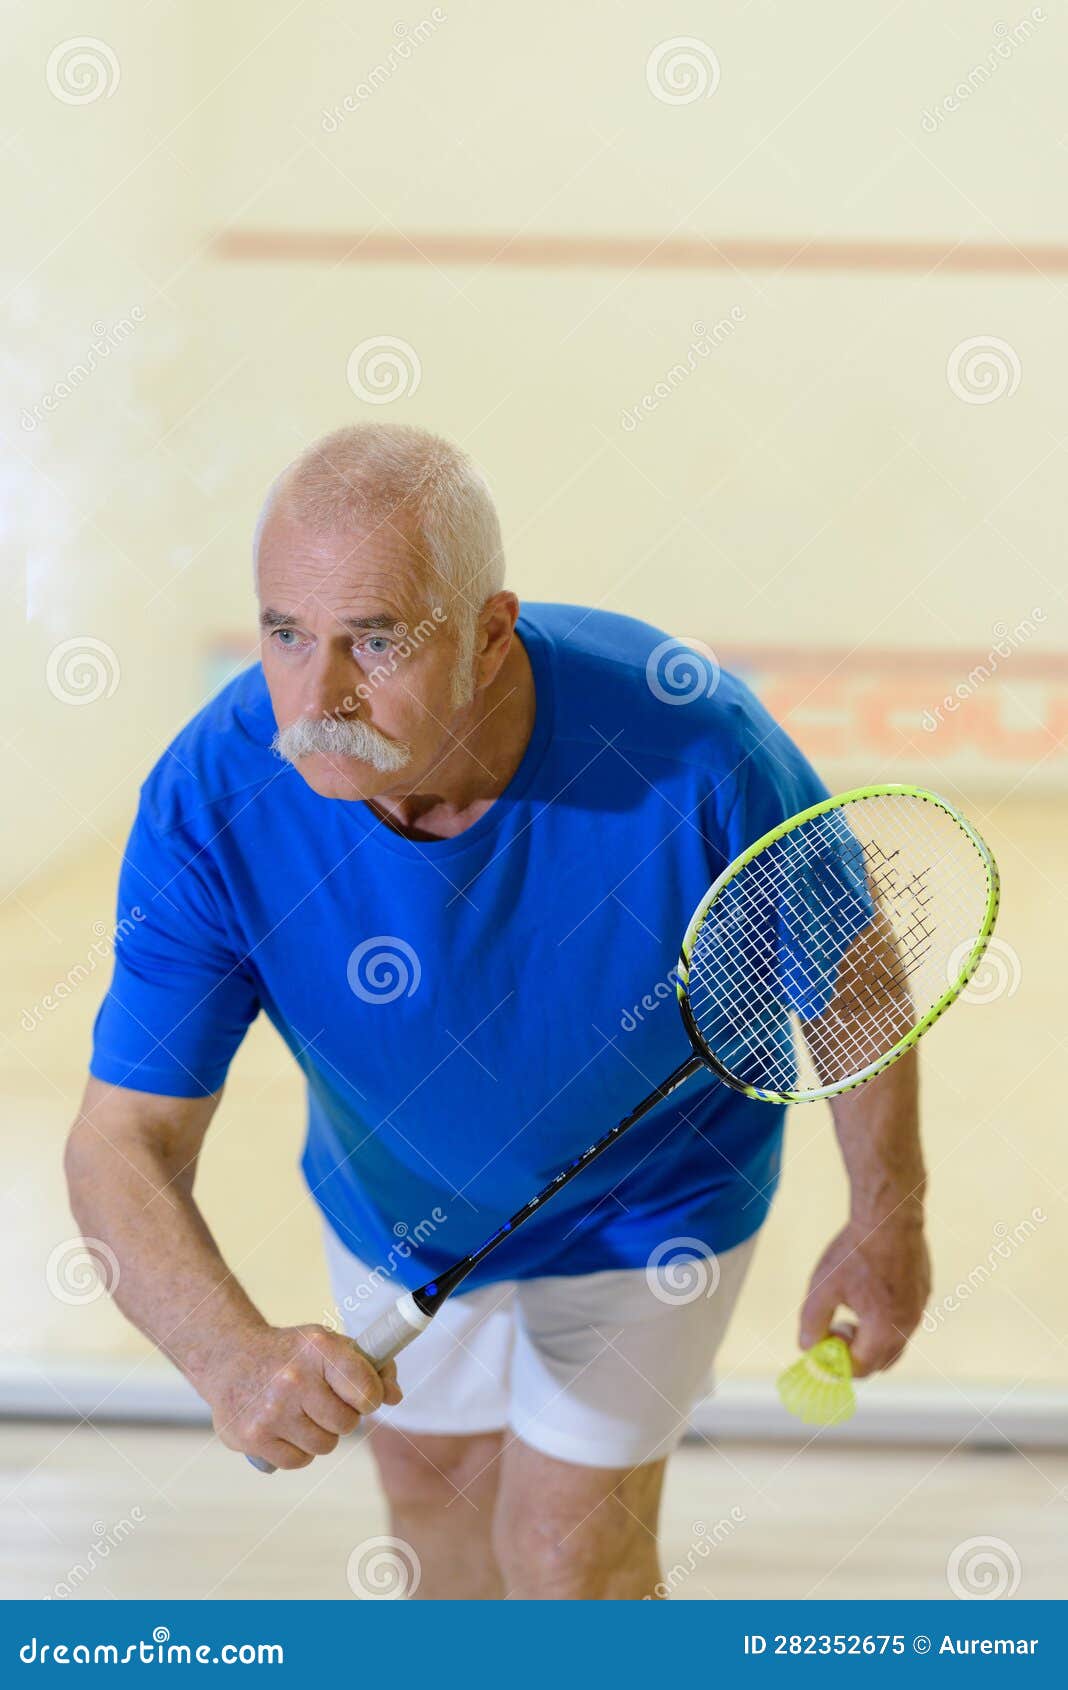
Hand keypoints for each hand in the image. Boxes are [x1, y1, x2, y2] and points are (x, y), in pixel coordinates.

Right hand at [203, 1323, 401, 1468]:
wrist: (229, 1357)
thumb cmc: (290, 1353)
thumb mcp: (328, 1345)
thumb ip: (370, 1367)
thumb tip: (395, 1397)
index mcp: (319, 1348)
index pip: (367, 1391)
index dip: (370, 1397)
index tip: (361, 1395)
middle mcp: (294, 1379)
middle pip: (347, 1423)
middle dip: (342, 1417)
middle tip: (323, 1402)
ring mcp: (271, 1411)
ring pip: (324, 1446)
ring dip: (319, 1435)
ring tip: (301, 1413)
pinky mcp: (252, 1438)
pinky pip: (297, 1461)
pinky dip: (297, 1450)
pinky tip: (284, 1428)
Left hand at [800, 1217, 930, 1376]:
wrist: (890, 1217)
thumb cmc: (855, 1252)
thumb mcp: (823, 1287)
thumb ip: (812, 1322)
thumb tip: (806, 1347)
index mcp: (884, 1330)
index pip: (861, 1368)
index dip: (837, 1362)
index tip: (823, 1340)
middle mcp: (908, 1326)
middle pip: (882, 1361)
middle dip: (856, 1354)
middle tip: (837, 1329)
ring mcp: (920, 1309)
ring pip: (896, 1341)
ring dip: (872, 1337)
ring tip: (852, 1308)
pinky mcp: (924, 1292)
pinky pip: (906, 1318)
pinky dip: (887, 1319)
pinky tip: (870, 1290)